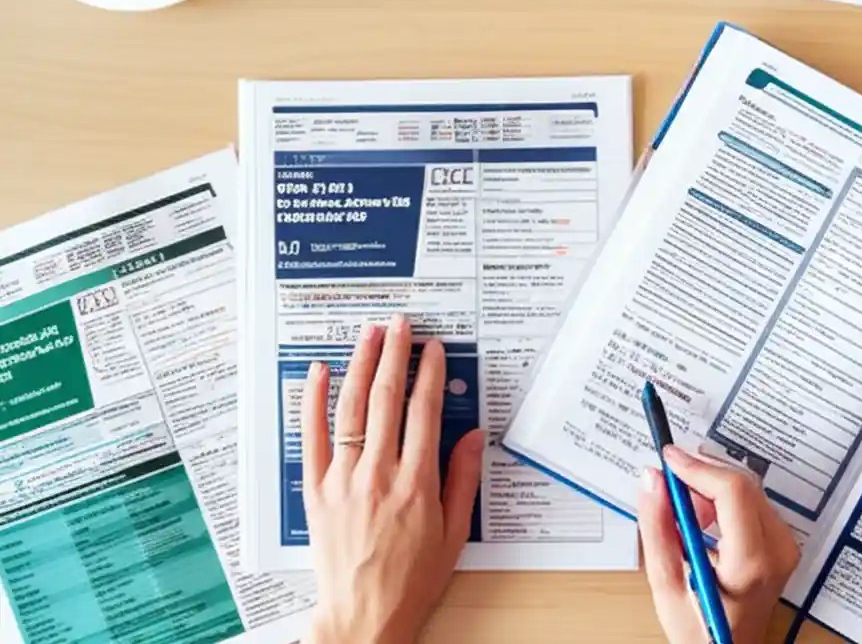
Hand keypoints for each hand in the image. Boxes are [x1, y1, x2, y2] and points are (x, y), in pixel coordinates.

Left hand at [302, 314, 484, 643]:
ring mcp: (344, 480)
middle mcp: (379, 474)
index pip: (424, 412)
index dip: (429, 374)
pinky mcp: (317, 490)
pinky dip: (314, 400)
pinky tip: (319, 372)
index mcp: (417, 484)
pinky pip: (312, 436)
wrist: (363, 615)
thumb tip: (473, 436)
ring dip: (360, 365)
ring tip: (368, 334)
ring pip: (351, 408)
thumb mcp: (455, 533)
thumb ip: (463, 480)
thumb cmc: (411, 580)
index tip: (433, 349)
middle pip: (387, 399)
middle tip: (401, 324)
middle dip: (395, 354)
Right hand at [637, 446, 800, 643]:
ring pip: (748, 489)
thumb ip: (656, 529)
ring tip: (685, 515)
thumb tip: (652, 483)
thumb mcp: (666, 585)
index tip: (670, 459)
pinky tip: (704, 521)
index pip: (732, 491)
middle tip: (669, 484)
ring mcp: (785, 546)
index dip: (697, 467)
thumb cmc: (701, 632)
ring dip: (712, 489)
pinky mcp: (782, 543)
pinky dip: (724, 501)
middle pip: (742, 484)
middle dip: (701, 475)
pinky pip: (754, 502)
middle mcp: (777, 550)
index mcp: (751, 563)